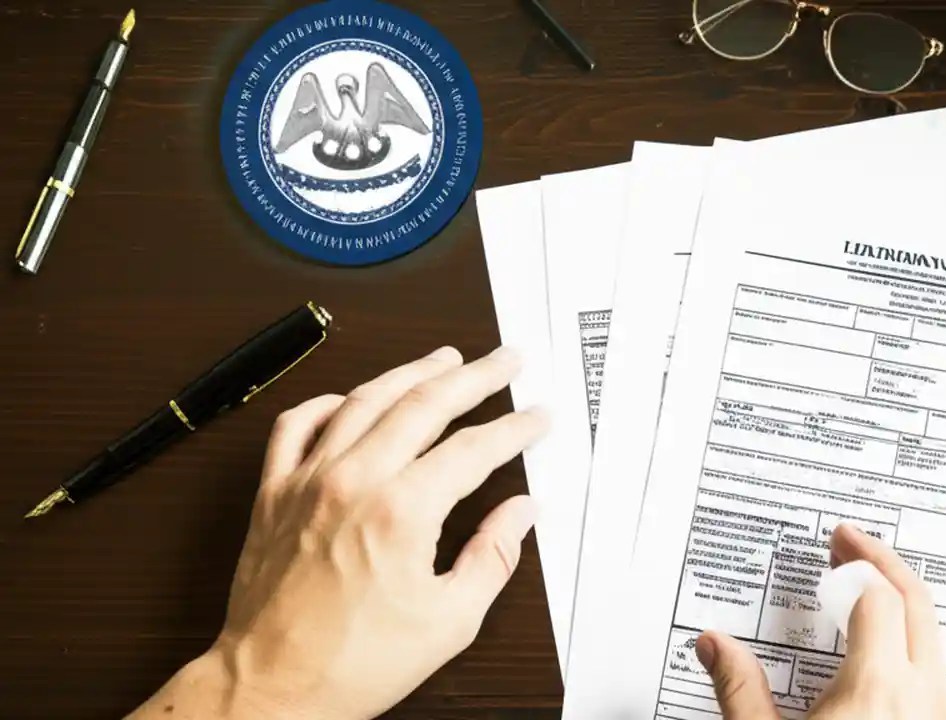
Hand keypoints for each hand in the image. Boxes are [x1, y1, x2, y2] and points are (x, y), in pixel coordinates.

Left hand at [127, 346, 546, 719]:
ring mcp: (308, 481)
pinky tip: (352, 398)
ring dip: (410, 372)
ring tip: (443, 358)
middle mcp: (353, 482)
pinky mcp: (274, 493)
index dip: (513, 428)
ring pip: (364, 400)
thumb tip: (520, 514)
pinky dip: (327, 403)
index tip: (535, 419)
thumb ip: (492, 557)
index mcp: (401, 512)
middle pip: (424, 404)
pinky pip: (296, 425)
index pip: (474, 448)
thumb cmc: (351, 664)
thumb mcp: (449, 621)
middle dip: (473, 376)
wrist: (271, 688)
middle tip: (504, 360)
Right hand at [696, 524, 945, 719]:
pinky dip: (912, 645)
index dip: (858, 561)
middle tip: (854, 545)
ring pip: (934, 637)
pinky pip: (940, 673)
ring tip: (867, 595)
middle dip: (884, 565)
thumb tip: (715, 647)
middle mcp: (926, 699)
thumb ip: (741, 690)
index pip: (878, 596)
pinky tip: (888, 651)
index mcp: (877, 690)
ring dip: (901, 606)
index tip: (840, 545)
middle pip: (917, 603)